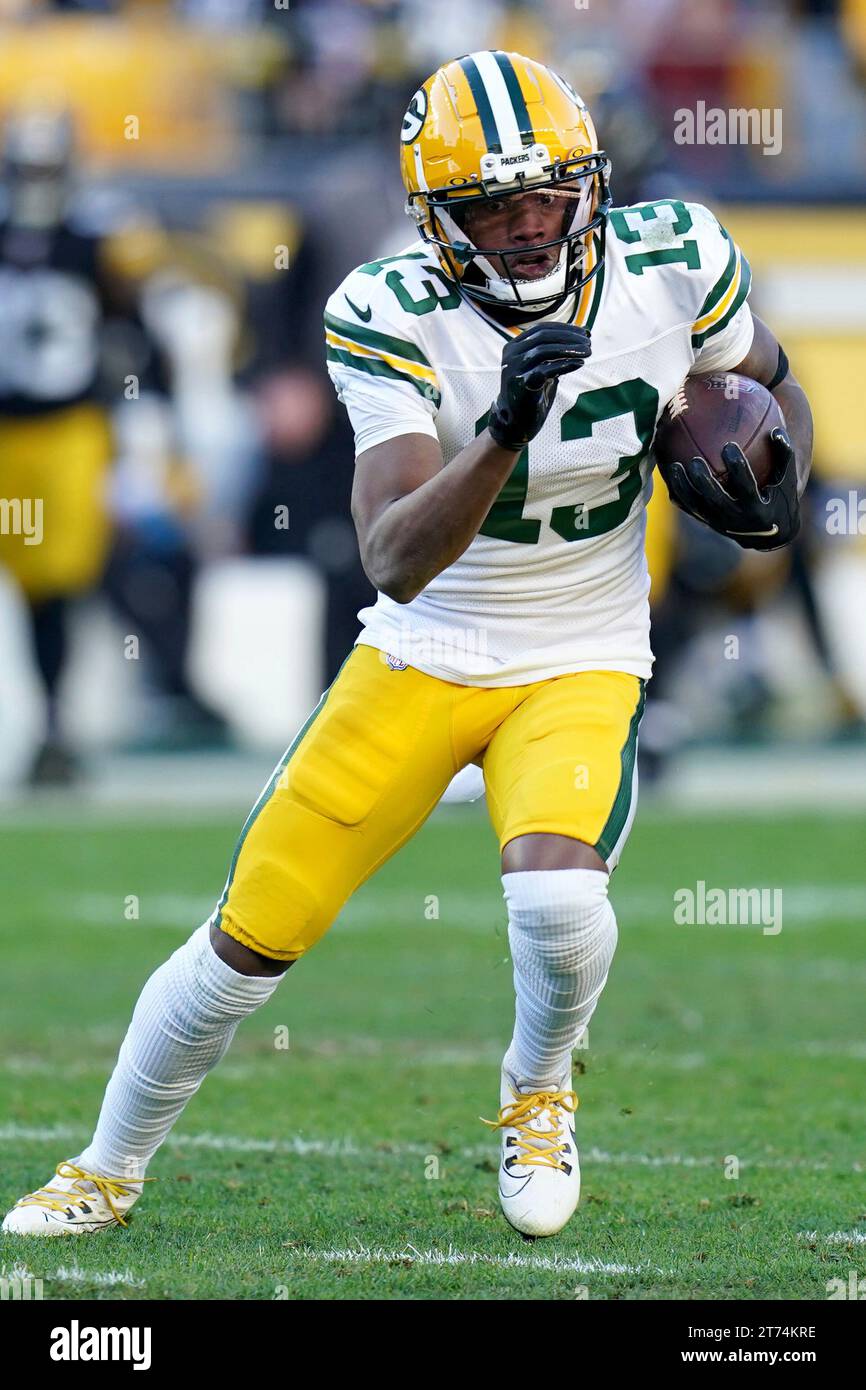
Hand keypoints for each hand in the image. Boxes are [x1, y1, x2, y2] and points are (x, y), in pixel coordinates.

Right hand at [487, 323, 591, 450]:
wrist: (517, 422)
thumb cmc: (533, 392)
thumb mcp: (543, 366)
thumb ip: (556, 352)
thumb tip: (583, 334)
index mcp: (515, 347)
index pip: (541, 329)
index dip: (565, 329)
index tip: (585, 333)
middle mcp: (511, 355)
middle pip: (543, 337)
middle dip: (569, 338)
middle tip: (588, 343)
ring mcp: (514, 370)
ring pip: (543, 351)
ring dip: (569, 349)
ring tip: (587, 352)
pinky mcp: (521, 385)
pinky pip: (544, 371)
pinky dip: (564, 365)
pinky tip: (579, 364)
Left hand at [663, 428, 799, 550]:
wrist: (769, 533)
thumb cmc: (779, 496)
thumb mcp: (786, 478)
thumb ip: (784, 455)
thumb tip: (775, 430)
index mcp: (758, 509)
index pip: (746, 487)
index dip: (737, 468)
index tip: (729, 446)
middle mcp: (737, 520)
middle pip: (716, 501)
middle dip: (705, 482)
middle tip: (695, 461)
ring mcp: (720, 524)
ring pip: (697, 507)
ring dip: (684, 488)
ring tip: (674, 466)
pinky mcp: (708, 524)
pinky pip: (690, 509)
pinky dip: (679, 494)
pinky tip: (668, 475)